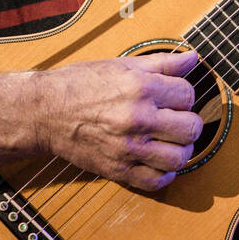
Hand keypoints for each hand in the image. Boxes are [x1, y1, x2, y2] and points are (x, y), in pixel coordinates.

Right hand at [32, 49, 203, 191]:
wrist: (46, 111)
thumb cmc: (81, 84)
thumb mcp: (123, 65)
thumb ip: (162, 63)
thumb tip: (192, 58)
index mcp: (141, 88)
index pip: (188, 95)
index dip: (184, 96)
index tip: (174, 98)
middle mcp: (137, 118)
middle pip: (190, 128)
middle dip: (190, 123)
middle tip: (179, 121)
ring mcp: (128, 147)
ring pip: (178, 158)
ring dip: (182, 151)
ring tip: (172, 143)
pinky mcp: (118, 169)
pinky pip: (156, 181)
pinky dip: (165, 174)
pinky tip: (159, 162)